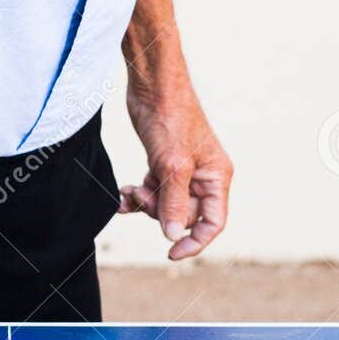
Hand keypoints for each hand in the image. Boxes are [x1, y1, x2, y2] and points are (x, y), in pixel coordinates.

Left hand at [120, 86, 232, 260]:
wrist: (152, 86)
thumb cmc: (171, 119)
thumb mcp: (172, 166)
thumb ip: (174, 203)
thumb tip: (172, 236)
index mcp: (216, 177)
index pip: (213, 222)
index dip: (195, 241)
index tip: (171, 253)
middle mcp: (203, 176)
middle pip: (185, 215)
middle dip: (160, 213)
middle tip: (141, 196)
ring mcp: (182, 170)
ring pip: (165, 205)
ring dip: (145, 203)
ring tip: (128, 191)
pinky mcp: (163, 163)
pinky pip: (153, 191)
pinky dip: (138, 195)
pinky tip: (122, 194)